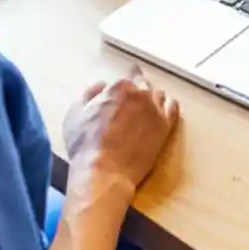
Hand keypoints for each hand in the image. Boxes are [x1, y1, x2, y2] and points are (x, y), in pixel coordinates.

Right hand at [61, 68, 179, 204]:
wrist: (104, 171)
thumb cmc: (86, 145)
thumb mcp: (75, 114)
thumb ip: (89, 95)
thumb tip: (100, 86)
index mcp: (119, 88)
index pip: (127, 78)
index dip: (124, 85)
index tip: (124, 88)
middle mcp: (140, 94)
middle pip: (144, 85)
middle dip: (138, 90)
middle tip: (134, 98)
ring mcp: (155, 110)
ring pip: (159, 96)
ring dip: (153, 99)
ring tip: (147, 107)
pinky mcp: (165, 128)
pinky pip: (173, 109)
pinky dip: (169, 106)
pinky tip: (165, 109)